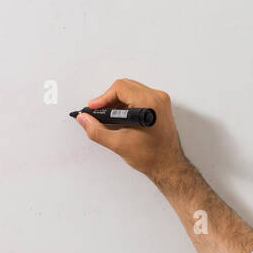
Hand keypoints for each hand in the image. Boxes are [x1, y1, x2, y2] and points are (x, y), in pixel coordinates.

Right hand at [74, 78, 188, 181]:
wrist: (168, 165)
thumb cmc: (151, 157)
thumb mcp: (118, 144)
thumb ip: (97, 130)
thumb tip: (84, 119)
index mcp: (149, 104)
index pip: (119, 88)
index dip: (103, 98)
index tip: (93, 108)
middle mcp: (157, 98)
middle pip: (125, 86)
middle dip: (108, 99)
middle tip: (98, 113)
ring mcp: (160, 100)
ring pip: (131, 90)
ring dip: (116, 101)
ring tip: (108, 117)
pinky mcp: (160, 105)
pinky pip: (138, 96)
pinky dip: (126, 104)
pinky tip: (119, 117)